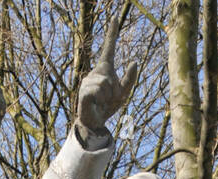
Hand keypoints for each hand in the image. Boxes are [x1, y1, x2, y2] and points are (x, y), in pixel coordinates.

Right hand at [77, 17, 136, 139]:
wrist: (96, 122)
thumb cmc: (108, 106)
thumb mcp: (123, 94)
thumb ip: (130, 79)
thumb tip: (134, 61)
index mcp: (105, 70)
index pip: (109, 48)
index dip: (111, 33)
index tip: (115, 18)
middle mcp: (94, 72)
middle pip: (110, 78)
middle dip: (113, 92)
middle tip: (107, 100)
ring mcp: (87, 81)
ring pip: (104, 84)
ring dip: (106, 96)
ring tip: (100, 102)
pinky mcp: (83, 91)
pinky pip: (96, 91)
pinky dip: (99, 99)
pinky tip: (95, 103)